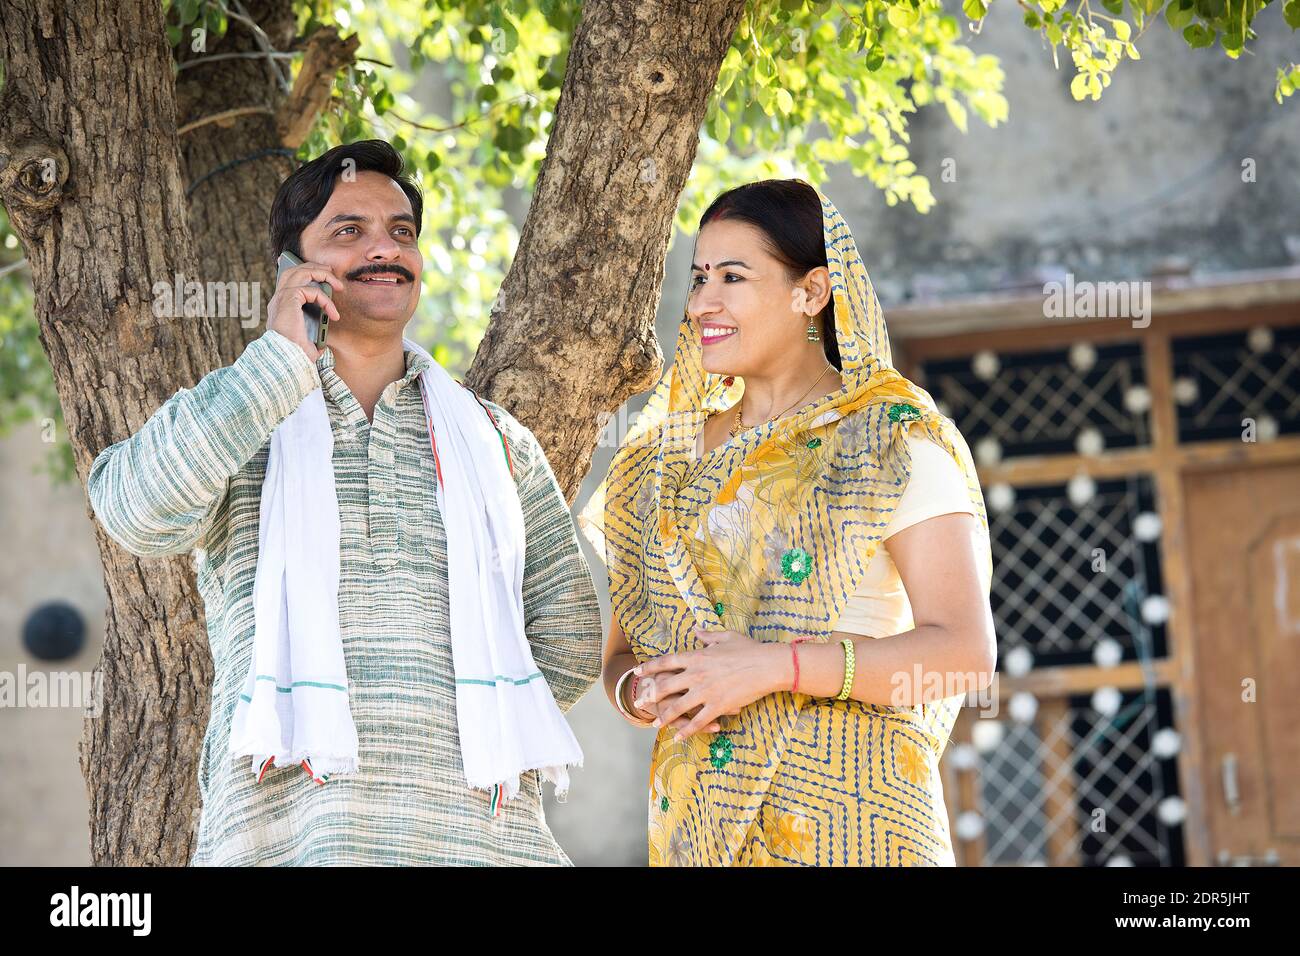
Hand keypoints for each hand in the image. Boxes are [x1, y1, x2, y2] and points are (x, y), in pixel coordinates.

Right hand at [266, 260, 343, 361]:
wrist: (285, 359)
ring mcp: (281, 297)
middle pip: (294, 270)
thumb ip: (311, 341)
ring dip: (322, 274)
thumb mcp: (305, 345)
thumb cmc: (293, 356)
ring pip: (301, 272)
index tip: (309, 266)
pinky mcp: (289, 299)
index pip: (286, 280)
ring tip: (338, 286)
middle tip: (332, 273)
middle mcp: (278, 300)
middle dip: (315, 268)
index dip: (297, 269)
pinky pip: (311, 290)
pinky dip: (325, 300)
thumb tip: (320, 348)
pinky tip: (333, 314)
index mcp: (279, 307)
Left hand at [634, 629, 782, 739]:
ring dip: (664, 716)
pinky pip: (698, 721)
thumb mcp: (726, 637)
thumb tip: (696, 630)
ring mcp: (706, 691)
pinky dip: (687, 730)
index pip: (666, 662)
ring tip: (654, 724)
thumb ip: (707, 635)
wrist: (767, 665)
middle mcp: (696, 674)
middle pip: (665, 686)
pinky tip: (678, 737)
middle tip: (639, 702)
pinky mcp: (718, 706)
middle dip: (650, 695)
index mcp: (697, 656)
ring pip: (678, 707)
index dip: (650, 667)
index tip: (637, 672)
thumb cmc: (749, 649)